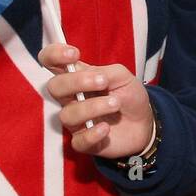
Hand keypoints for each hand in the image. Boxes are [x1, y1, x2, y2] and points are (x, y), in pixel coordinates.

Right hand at [37, 44, 154, 156]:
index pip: (51, 62)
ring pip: (67, 115)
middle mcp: (70, 98)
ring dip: (93, 107)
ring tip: (115, 104)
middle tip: (102, 81)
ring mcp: (75, 121)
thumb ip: (104, 71)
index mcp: (76, 77)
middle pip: (54, 87)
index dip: (54, 55)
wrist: (145, 122)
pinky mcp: (84, 142)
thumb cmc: (129, 95)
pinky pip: (78, 141)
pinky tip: (106, 128)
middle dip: (76, 82)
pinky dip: (92, 133)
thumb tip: (88, 73)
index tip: (74, 54)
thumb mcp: (122, 76)